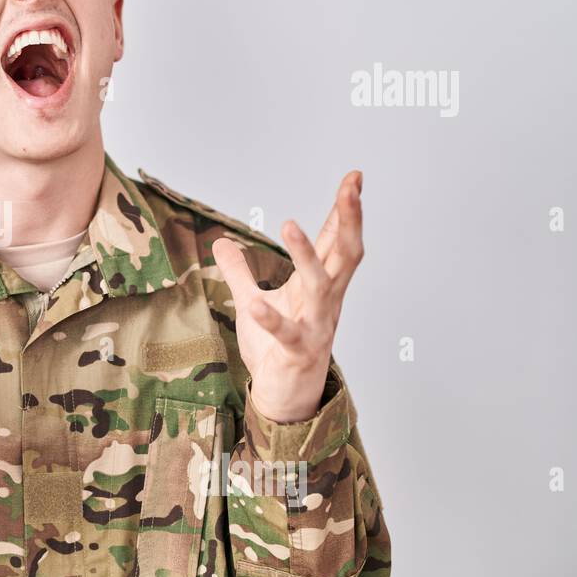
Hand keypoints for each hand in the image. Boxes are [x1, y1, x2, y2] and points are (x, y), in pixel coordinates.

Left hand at [210, 171, 363, 422]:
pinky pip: (286, 334)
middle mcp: (324, 302)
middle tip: (351, 188)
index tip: (354, 178)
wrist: (286, 398)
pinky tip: (256, 305)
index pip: (336, 242)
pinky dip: (271, 319)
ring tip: (289, 224)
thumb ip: (239, 272)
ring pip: (320, 286)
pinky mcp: (296, 352)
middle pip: (345, 255)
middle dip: (349, 220)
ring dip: (305, 255)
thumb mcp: (253, 302)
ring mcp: (314, 326)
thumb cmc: (276, 350)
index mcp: (318, 287)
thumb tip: (222, 242)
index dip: (345, 210)